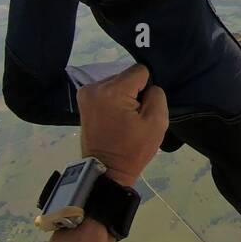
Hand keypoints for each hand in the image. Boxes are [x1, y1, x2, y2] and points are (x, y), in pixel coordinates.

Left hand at [76, 64, 168, 188]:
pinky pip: (107, 90)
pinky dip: (114, 100)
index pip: (140, 71)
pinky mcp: (83, 100)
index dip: (148, 88)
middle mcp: (95, 87)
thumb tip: (148, 87)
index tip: (143, 108)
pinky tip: (115, 117)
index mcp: (112, 91)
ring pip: (117, 83)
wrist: (106, 170)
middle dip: (134, 92)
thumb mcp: (157, 122)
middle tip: (134, 116)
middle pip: (126, 76)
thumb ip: (157, 95)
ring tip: (124, 119)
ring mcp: (85, 93)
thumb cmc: (132, 149)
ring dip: (124, 96)